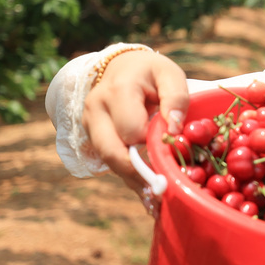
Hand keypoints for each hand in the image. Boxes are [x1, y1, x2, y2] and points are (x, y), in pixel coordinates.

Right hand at [83, 49, 188, 190]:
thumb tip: (173, 130)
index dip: (152, 144)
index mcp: (117, 91)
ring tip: (157, 197)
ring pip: (108, 161)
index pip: (132, 129)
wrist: (121, 67)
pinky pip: (109, 161)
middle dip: (137, 173)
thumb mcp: (169, 75)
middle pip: (112, 152)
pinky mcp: (92, 137)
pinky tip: (147, 194)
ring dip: (132, 180)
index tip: (175, 157)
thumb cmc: (150, 73)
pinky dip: (128, 177)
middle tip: (163, 190)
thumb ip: (176, 98)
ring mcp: (89, 125)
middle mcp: (96, 109)